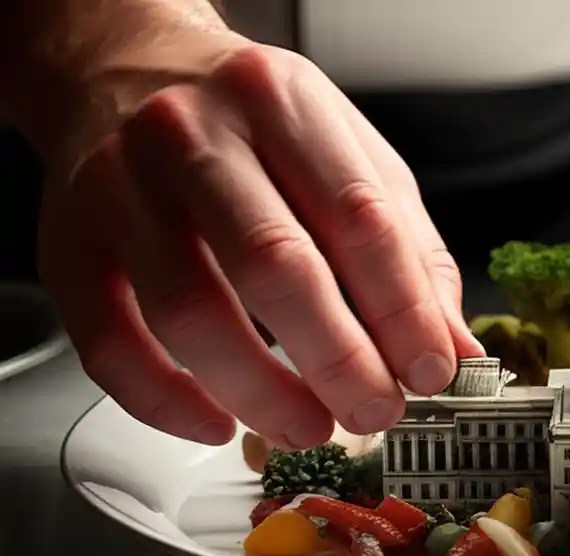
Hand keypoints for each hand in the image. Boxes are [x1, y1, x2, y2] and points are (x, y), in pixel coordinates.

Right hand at [38, 35, 483, 449]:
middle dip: (338, 358)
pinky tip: (216, 422)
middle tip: (375, 410)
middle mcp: (193, 136)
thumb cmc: (250, 123)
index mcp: (281, 104)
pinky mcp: (68, 243)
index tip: (431, 371)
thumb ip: (409, 249)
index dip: (403, 309)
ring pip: (188, 310)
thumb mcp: (351, 155)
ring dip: (260, 391)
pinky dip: (164, 400)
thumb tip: (454, 347)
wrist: (122, 67)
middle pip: (273, 263)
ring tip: (310, 426)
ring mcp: (119, 187)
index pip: (358, 218)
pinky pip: (107, 341)